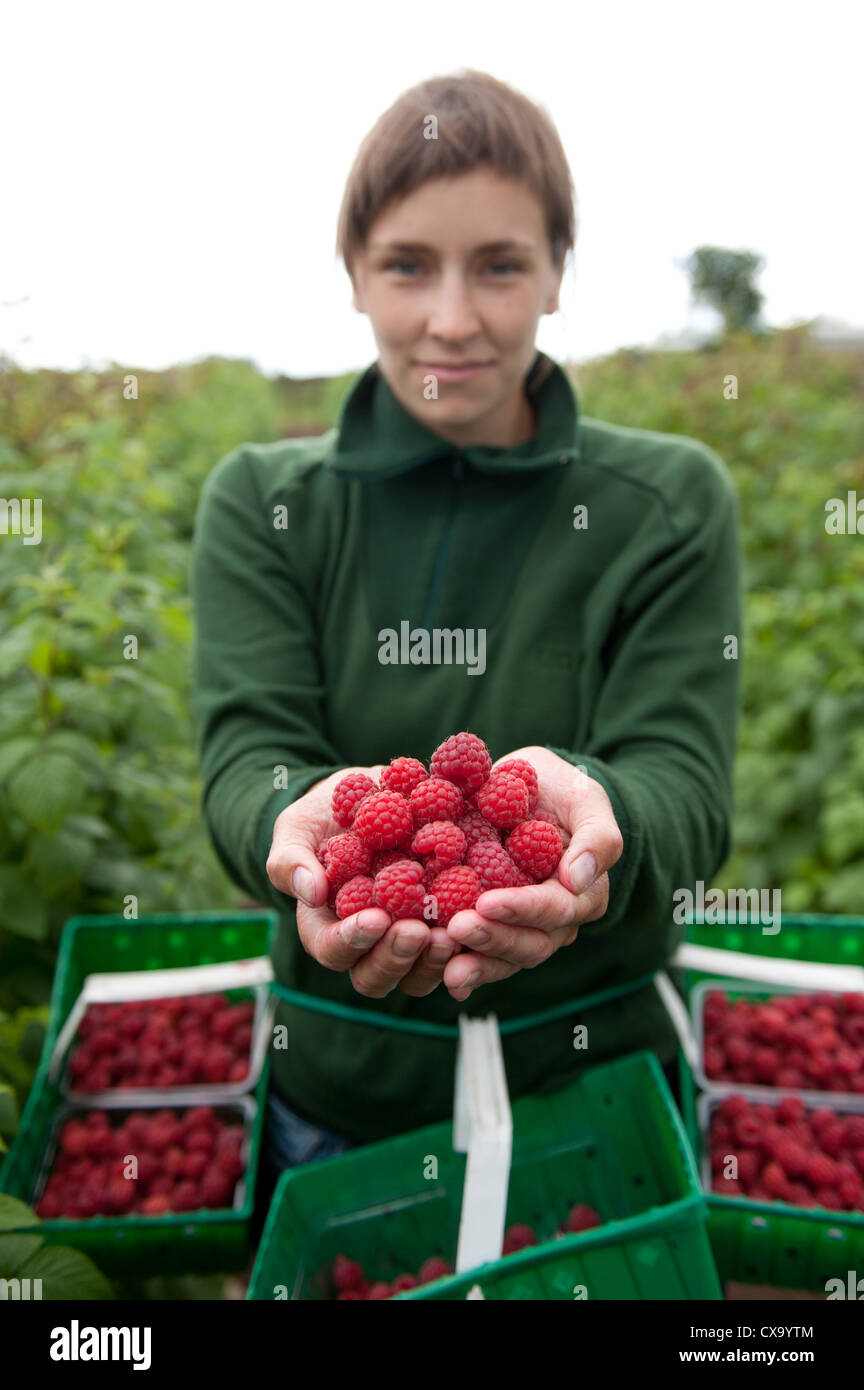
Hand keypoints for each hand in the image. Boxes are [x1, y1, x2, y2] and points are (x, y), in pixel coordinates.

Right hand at [265, 768, 459, 998]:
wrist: (374, 796)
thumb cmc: (326, 816)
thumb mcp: (298, 828)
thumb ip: (291, 859)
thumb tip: (310, 892)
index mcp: (327, 927)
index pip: (332, 950)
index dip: (352, 940)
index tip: (375, 917)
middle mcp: (369, 944)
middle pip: (376, 975)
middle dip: (396, 957)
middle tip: (417, 931)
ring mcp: (407, 938)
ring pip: (418, 975)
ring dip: (434, 961)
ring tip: (453, 933)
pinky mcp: (442, 925)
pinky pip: (456, 952)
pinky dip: (468, 946)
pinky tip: (481, 925)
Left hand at [441, 747, 623, 1001]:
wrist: (527, 787)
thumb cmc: (563, 791)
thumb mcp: (587, 799)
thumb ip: (596, 837)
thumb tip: (577, 880)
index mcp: (581, 894)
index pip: (555, 909)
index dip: (523, 909)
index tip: (487, 902)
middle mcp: (552, 921)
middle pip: (529, 945)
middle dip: (494, 939)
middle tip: (457, 928)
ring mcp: (519, 927)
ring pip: (502, 958)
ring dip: (474, 961)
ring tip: (442, 960)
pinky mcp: (488, 924)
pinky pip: (474, 953)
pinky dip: (454, 962)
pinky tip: (435, 966)